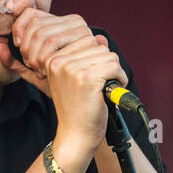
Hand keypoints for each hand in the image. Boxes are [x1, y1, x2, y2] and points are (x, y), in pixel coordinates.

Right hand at [0, 11, 123, 165]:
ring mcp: (71, 69)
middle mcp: (59, 62)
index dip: (96, 58)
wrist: (76, 135)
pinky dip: (120, 79)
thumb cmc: (78, 109)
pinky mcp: (86, 79)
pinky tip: (109, 92)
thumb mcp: (75, 79)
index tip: (91, 78)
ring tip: (103, 89)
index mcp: (53, 59)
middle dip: (106, 64)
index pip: (86, 39)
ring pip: (108, 55)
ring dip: (113, 73)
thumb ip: (85, 57)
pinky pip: (114, 66)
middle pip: (98, 45)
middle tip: (100, 85)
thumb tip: (101, 37)